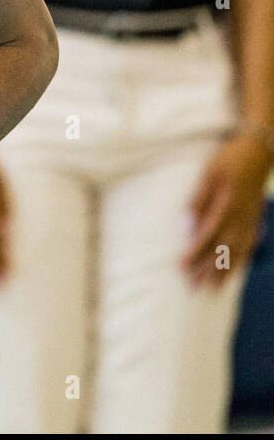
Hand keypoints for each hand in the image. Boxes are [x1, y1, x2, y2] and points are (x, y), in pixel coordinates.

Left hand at [183, 134, 271, 287]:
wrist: (258, 150)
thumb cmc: (229, 159)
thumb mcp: (209, 172)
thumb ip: (199, 197)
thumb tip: (187, 221)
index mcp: (228, 204)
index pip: (208, 234)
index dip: (195, 252)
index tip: (182, 267)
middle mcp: (241, 216)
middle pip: (223, 248)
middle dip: (209, 269)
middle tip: (194, 287)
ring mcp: (251, 218)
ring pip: (238, 250)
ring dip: (225, 270)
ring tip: (213, 288)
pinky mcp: (255, 218)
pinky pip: (249, 244)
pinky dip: (242, 259)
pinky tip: (235, 270)